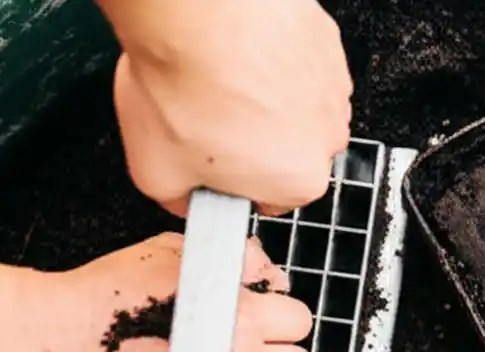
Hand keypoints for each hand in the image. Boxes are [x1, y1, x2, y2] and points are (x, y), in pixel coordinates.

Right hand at [24, 233, 312, 351]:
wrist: (57, 339)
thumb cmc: (106, 293)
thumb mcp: (175, 252)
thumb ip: (232, 260)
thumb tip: (263, 271)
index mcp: (241, 314)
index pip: (297, 316)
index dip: (278, 308)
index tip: (261, 308)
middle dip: (279, 345)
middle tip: (250, 337)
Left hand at [102, 0, 353, 215]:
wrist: (195, 11)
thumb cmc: (184, 85)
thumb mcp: (154, 172)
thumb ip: (178, 198)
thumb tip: (181, 195)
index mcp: (299, 181)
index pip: (268, 198)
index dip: (231, 183)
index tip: (208, 164)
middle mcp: (328, 135)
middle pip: (286, 150)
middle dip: (250, 141)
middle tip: (205, 120)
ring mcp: (331, 83)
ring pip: (293, 104)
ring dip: (260, 98)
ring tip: (213, 82)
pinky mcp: (323, 39)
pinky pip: (295, 61)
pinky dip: (267, 59)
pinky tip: (228, 52)